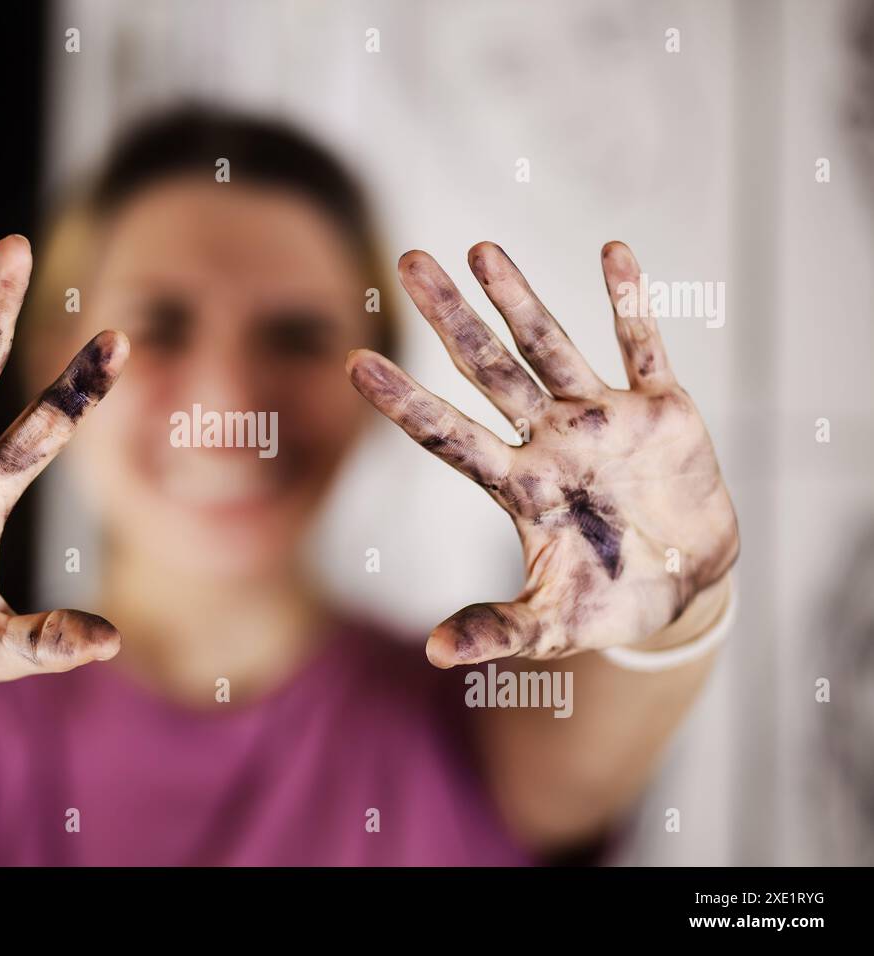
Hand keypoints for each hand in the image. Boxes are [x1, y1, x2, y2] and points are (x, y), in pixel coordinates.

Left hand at [347, 242, 738, 667]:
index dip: (403, 401)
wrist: (688, 587)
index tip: (353, 361)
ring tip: (479, 247)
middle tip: (408, 262)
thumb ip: (498, 630)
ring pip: (551, 346)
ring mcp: (601, 420)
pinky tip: (612, 251)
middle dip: (450, 319)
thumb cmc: (610, 602)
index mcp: (518, 487)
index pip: (447, 435)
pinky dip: (631, 302)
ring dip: (519, 298)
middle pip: (489, 369)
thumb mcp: (553, 626)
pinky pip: (644, 345)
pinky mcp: (661, 410)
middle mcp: (549, 441)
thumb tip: (434, 654)